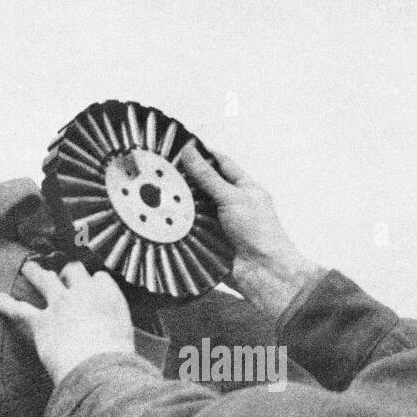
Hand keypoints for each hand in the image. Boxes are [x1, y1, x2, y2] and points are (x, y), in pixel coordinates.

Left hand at [0, 260, 134, 384]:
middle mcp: (83, 292)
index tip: (93, 284)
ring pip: (44, 279)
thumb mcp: (126, 338)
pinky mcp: (41, 321)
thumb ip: (116, 328)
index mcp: (109, 295)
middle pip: (73, 270)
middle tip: (61, 271)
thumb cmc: (118, 358)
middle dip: (66, 269)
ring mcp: (60, 304)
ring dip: (35, 272)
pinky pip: (19, 309)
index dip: (95, 281)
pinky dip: (6, 304)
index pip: (100, 278)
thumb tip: (113, 338)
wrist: (99, 365)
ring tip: (28, 267)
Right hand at [175, 143, 322, 318]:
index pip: (221, 163)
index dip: (203, 153)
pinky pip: (190, 228)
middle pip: (204, 185)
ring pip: (194, 207)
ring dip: (180, 202)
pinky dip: (178, 223)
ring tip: (155, 188)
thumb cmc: (258, 231)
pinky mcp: (209, 240)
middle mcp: (231, 204)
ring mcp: (219, 223)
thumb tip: (190, 151)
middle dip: (185, 179)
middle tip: (160, 168)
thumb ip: (208, 176)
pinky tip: (160, 214)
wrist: (261, 272)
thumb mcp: (232, 197)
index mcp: (244, 188)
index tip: (180, 145)